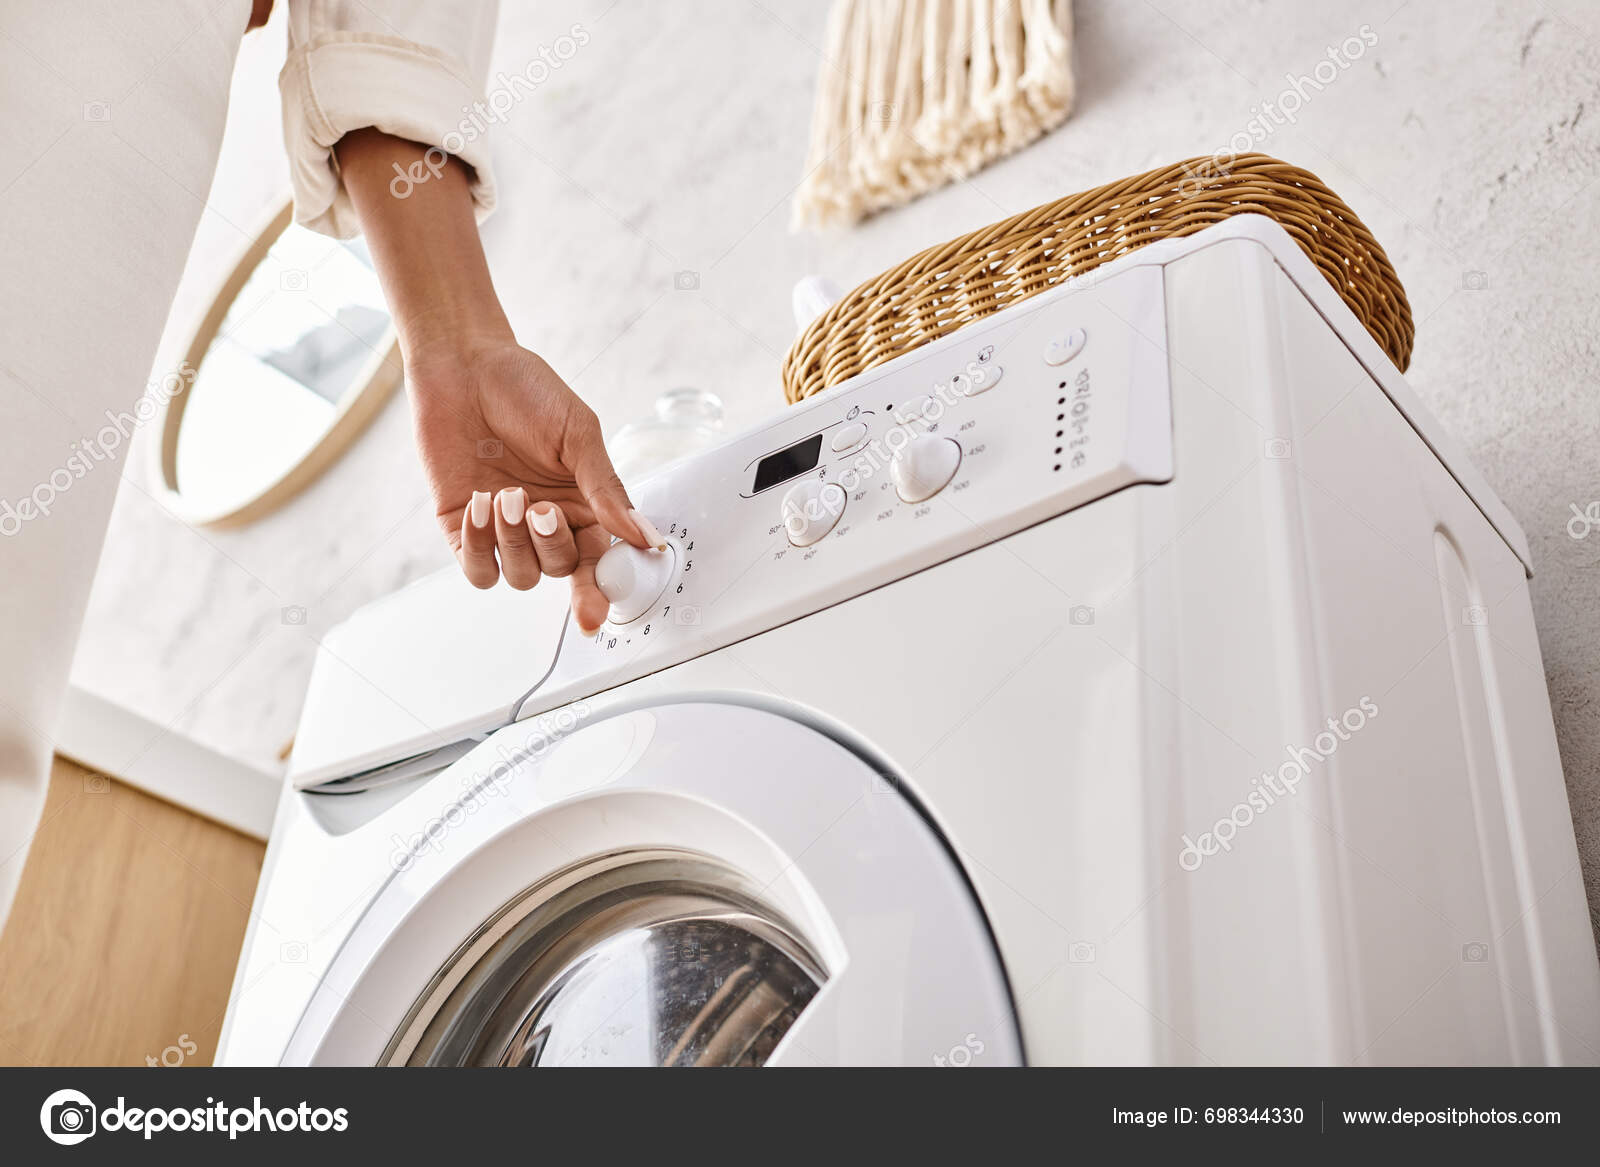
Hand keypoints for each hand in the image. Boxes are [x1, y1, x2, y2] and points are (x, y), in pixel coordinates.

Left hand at [408, 339, 664, 632]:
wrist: (463, 364)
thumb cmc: (525, 388)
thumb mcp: (579, 434)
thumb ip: (608, 490)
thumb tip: (643, 536)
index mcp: (585, 505)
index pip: (600, 564)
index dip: (599, 593)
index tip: (592, 613)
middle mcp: (548, 523)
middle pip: (560, 572)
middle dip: (550, 545)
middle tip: (540, 507)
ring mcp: (505, 529)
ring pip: (520, 576)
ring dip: (514, 541)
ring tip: (505, 495)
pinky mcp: (464, 528)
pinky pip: (477, 568)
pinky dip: (479, 546)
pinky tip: (478, 506)